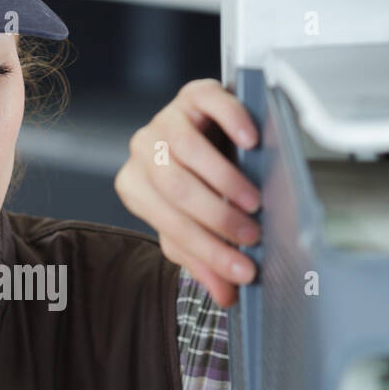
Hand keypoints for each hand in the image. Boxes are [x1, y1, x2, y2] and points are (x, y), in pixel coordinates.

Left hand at [114, 78, 261, 307]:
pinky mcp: (192, 94)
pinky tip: (251, 142)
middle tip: (251, 236)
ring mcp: (165, 120)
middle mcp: (143, 152)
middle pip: (177, 190)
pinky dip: (232, 122)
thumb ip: (205, 258)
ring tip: (253, 202)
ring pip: (189, 152)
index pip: (171, 225)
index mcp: (135, 188)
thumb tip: (227, 295)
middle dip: (217, 219)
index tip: (242, 270)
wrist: (207, 134)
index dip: (209, 251)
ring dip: (225, 181)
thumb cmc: (197, 183)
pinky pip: (209, 103)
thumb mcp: (194, 223)